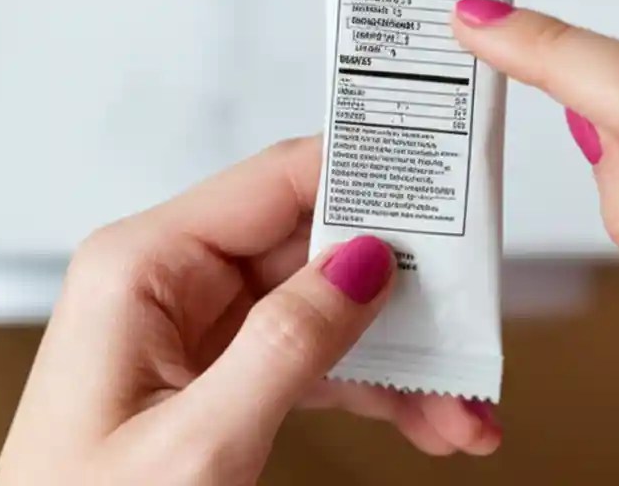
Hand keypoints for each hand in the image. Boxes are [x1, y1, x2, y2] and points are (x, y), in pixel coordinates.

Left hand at [0, 136, 500, 485]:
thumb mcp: (196, 443)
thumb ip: (286, 345)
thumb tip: (365, 264)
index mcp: (141, 266)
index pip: (277, 183)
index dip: (367, 175)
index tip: (442, 181)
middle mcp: (168, 282)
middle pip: (315, 248)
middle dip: (405, 290)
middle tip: (477, 312)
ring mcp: (194, 329)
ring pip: (325, 309)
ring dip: (402, 356)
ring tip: (463, 406)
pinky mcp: (215, 375)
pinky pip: (311, 359)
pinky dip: (372, 389)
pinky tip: (425, 420)